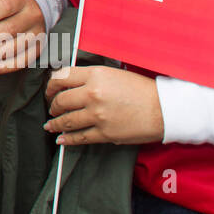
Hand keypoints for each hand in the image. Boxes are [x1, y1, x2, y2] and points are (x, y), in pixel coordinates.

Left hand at [0, 0, 44, 72]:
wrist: (37, 7)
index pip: (5, 7)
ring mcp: (36, 34)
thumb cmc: (12, 4)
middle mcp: (32, 17)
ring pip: (13, 47)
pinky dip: (4, 66)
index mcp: (21, 0)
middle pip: (8, 29)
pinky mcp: (37, 49)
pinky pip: (21, 61)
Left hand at [44, 65, 163, 145]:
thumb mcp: (114, 74)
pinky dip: (68, 139)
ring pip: (67, 120)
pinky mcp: (105, 133)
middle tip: (52, 108)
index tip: (49, 90)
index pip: (62, 77)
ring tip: (50, 125)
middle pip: (61, 100)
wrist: (164, 109)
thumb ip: (92, 77)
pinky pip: (80, 137)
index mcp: (95, 75)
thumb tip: (72, 84)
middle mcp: (93, 93)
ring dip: (55, 123)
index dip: (51, 85)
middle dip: (53, 105)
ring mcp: (98, 115)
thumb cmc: (142, 89)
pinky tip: (61, 140)